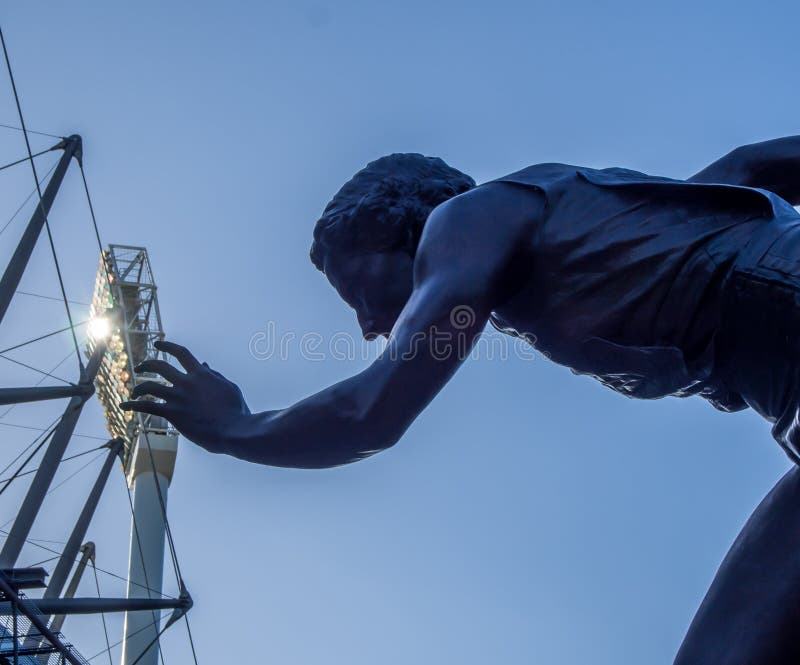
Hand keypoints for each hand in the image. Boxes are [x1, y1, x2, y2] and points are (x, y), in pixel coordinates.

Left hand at [121, 340, 249, 453]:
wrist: (233, 429)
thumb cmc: (236, 410)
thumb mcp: (229, 387)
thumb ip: (214, 375)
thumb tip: (204, 364)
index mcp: (201, 374)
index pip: (181, 353)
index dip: (167, 346)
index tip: (158, 344)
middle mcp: (186, 382)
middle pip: (159, 366)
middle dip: (146, 364)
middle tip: (140, 367)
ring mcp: (178, 397)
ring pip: (149, 386)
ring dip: (138, 387)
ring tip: (133, 391)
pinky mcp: (172, 413)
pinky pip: (146, 406)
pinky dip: (133, 405)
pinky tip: (124, 406)